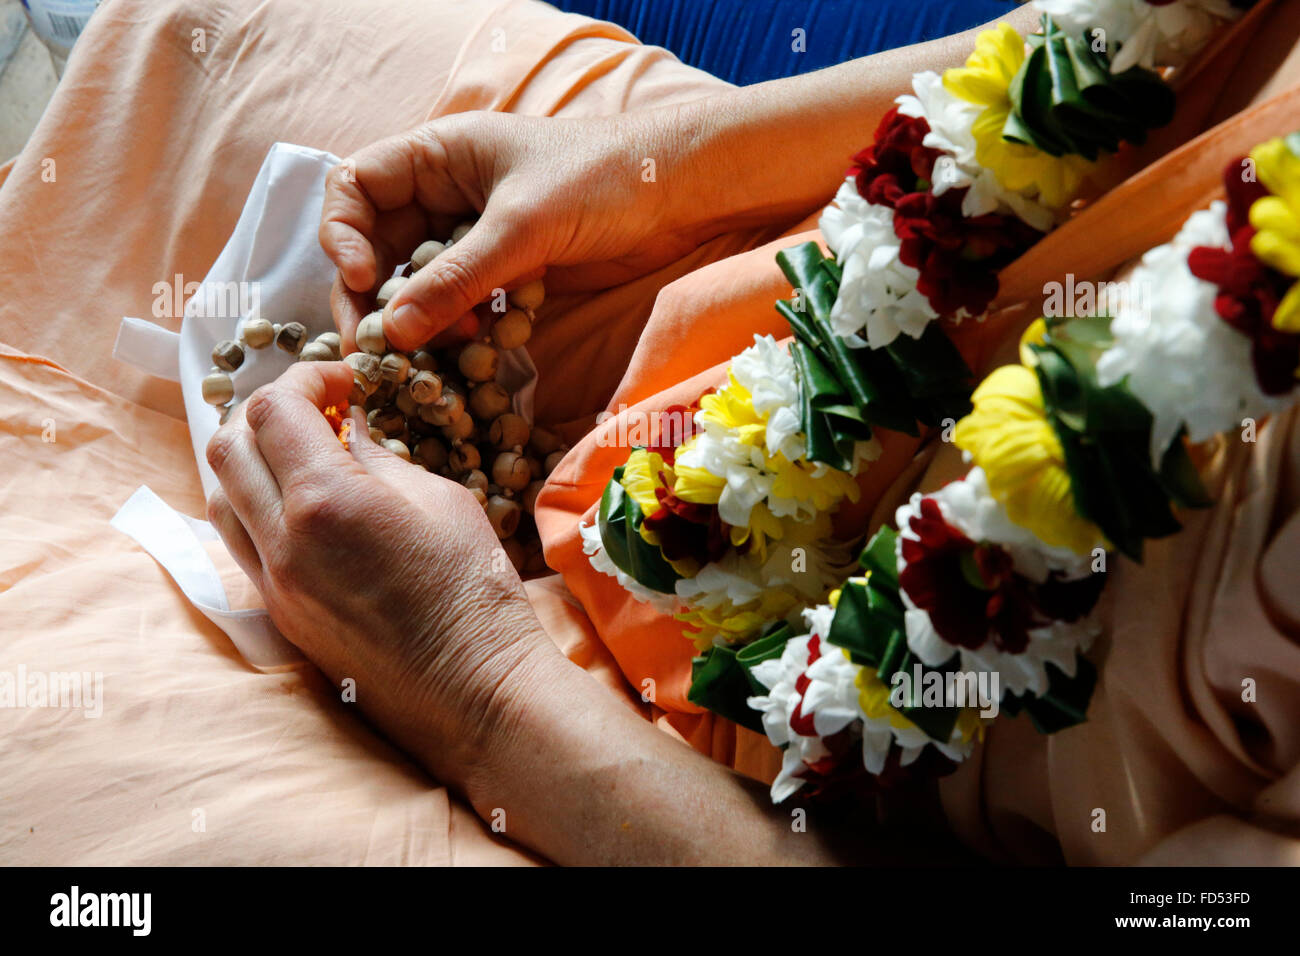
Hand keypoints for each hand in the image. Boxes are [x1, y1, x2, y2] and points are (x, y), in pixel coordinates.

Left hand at [204, 362, 557, 786]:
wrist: (470, 687)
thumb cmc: (472, 588)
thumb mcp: (440, 499)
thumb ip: (380, 459)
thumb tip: (349, 433)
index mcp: (326, 498)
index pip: (274, 409)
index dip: (306, 379)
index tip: (345, 383)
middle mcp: (282, 539)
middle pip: (228, 444)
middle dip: (268, 412)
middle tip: (320, 411)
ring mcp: (274, 582)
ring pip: (220, 495)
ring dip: (252, 460)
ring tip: (304, 457)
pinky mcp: (280, 613)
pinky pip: (240, 543)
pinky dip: (256, 507)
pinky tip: (304, 507)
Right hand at [319, 110, 716, 350]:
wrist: (679, 192)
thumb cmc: (600, 179)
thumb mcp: (521, 226)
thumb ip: (456, 278)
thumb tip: (392, 331)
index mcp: (436, 156)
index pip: (355, 187)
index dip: (342, 234)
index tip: (364, 280)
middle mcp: (447, 194)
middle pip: (380, 247)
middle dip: (378, 297)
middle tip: (380, 348)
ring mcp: (477, 235)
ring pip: (423, 284)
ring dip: (424, 319)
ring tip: (447, 344)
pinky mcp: (509, 271)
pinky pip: (464, 303)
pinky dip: (462, 327)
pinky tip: (480, 342)